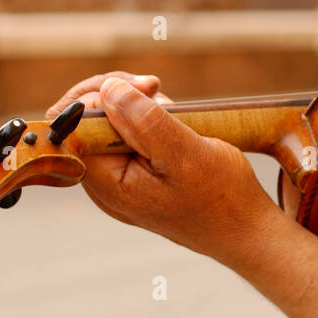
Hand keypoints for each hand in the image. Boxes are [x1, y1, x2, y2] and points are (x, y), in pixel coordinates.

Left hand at [44, 73, 274, 261]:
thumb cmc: (223, 198)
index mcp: (108, 183)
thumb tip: (109, 90)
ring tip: (176, 115)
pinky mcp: (140, 174)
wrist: (246, 229)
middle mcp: (107, 182)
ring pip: (110, 125)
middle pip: (85, 122)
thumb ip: (145, 123)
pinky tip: (177, 125)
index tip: (143, 90)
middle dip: (119, 95)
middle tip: (156, 88)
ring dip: (140, 106)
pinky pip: (130, 137)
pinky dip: (151, 120)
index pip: (71, 126)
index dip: (98, 97)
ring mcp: (122, 179)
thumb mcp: (187, 155)